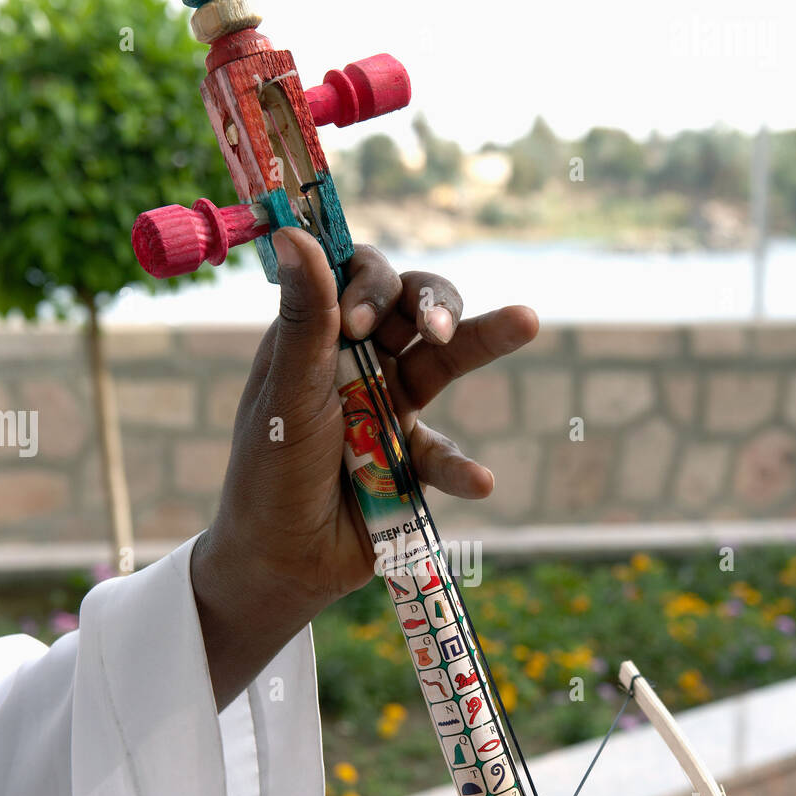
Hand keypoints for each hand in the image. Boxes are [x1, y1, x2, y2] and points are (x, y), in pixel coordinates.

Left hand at [191, 229, 537, 706]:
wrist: (283, 564)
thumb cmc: (270, 474)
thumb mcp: (290, 395)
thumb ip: (304, 320)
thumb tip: (293, 231)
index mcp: (315, 337)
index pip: (357, 277)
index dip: (370, 284)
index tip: (358, 323)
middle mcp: (356, 362)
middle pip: (414, 307)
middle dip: (433, 303)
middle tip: (434, 327)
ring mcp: (390, 407)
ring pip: (446, 361)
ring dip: (483, 341)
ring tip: (525, 319)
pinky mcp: (414, 459)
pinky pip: (448, 451)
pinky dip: (463, 467)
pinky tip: (478, 483)